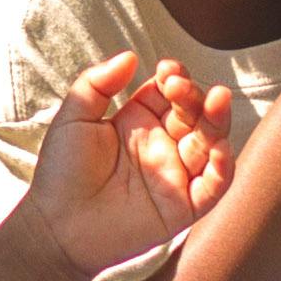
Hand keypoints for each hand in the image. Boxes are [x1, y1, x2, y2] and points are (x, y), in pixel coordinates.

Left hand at [4, 50, 235, 280]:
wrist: (57, 225)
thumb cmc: (61, 170)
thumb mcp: (74, 117)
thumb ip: (98, 83)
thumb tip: (130, 56)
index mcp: (139, 121)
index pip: (170, 92)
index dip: (175, 78)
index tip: (167, 70)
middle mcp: (162, 145)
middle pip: (195, 114)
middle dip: (196, 95)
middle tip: (179, 86)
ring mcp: (176, 175)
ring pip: (212, 144)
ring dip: (219, 121)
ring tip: (218, 100)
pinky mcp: (183, 207)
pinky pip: (214, 187)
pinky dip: (223, 168)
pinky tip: (219, 148)